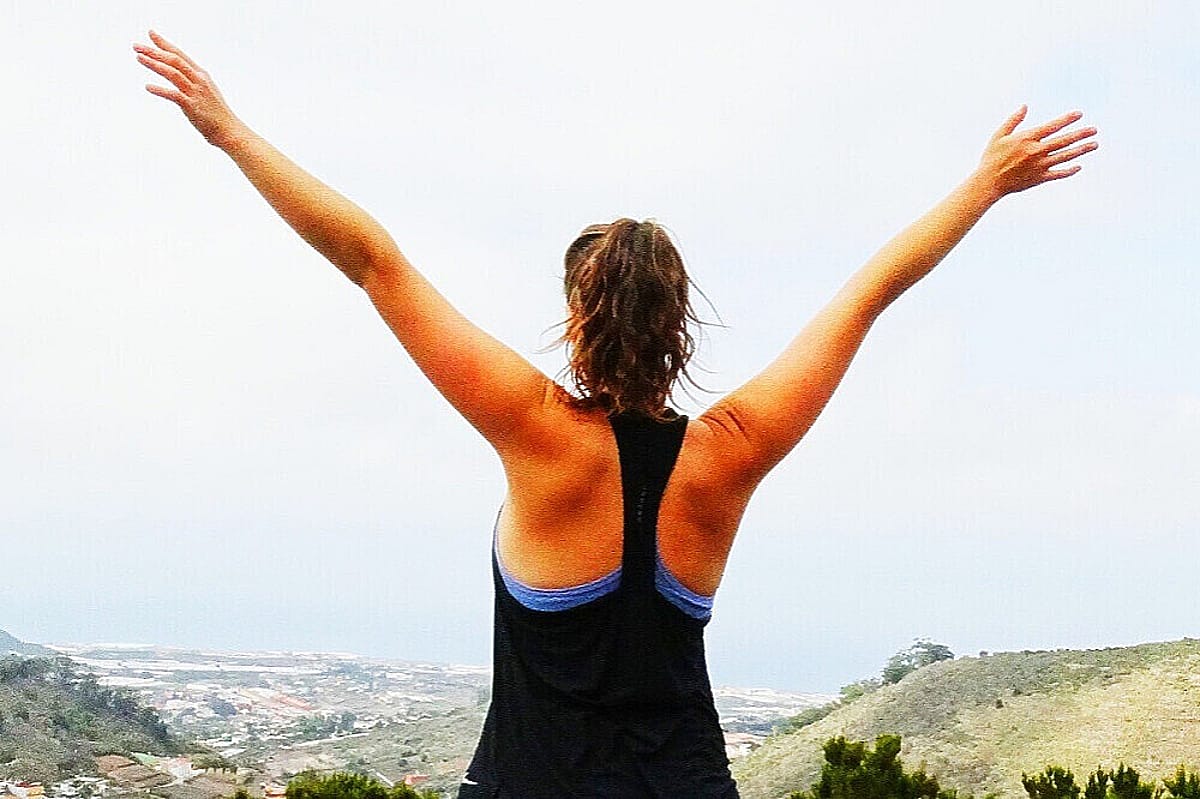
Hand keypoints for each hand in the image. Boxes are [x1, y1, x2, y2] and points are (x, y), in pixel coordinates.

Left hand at [133, 30, 242, 147]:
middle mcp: (199, 80)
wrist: (229, 130)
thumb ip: (193, 81)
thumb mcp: (206, 91)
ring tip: (139, 57)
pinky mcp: (191, 106)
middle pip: (174, 60)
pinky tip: (148, 87)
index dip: (164, 44)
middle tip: (137, 46)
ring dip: (154, 64)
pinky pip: (173, 95)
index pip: (180, 55)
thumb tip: (179, 75)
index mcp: (202, 75)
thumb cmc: (216, 114)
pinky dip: (160, 90)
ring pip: (172, 73)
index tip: (151, 33)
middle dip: (154, 51)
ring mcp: (195, 92)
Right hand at [976, 105, 1098, 199]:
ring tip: (1094, 144)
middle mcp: (1036, 151)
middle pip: (1064, 141)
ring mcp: (1040, 166)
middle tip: (1094, 130)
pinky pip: (1059, 174)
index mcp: (1027, 139)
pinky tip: (1079, 166)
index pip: (1052, 126)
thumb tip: (1025, 106)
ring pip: (1065, 156)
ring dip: (1081, 150)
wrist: (988, 182)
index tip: (1079, 114)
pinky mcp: (1039, 178)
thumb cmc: (991, 158)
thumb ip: (1013, 120)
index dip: (1067, 119)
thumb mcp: (998, 135)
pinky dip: (1069, 170)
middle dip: (1081, 134)